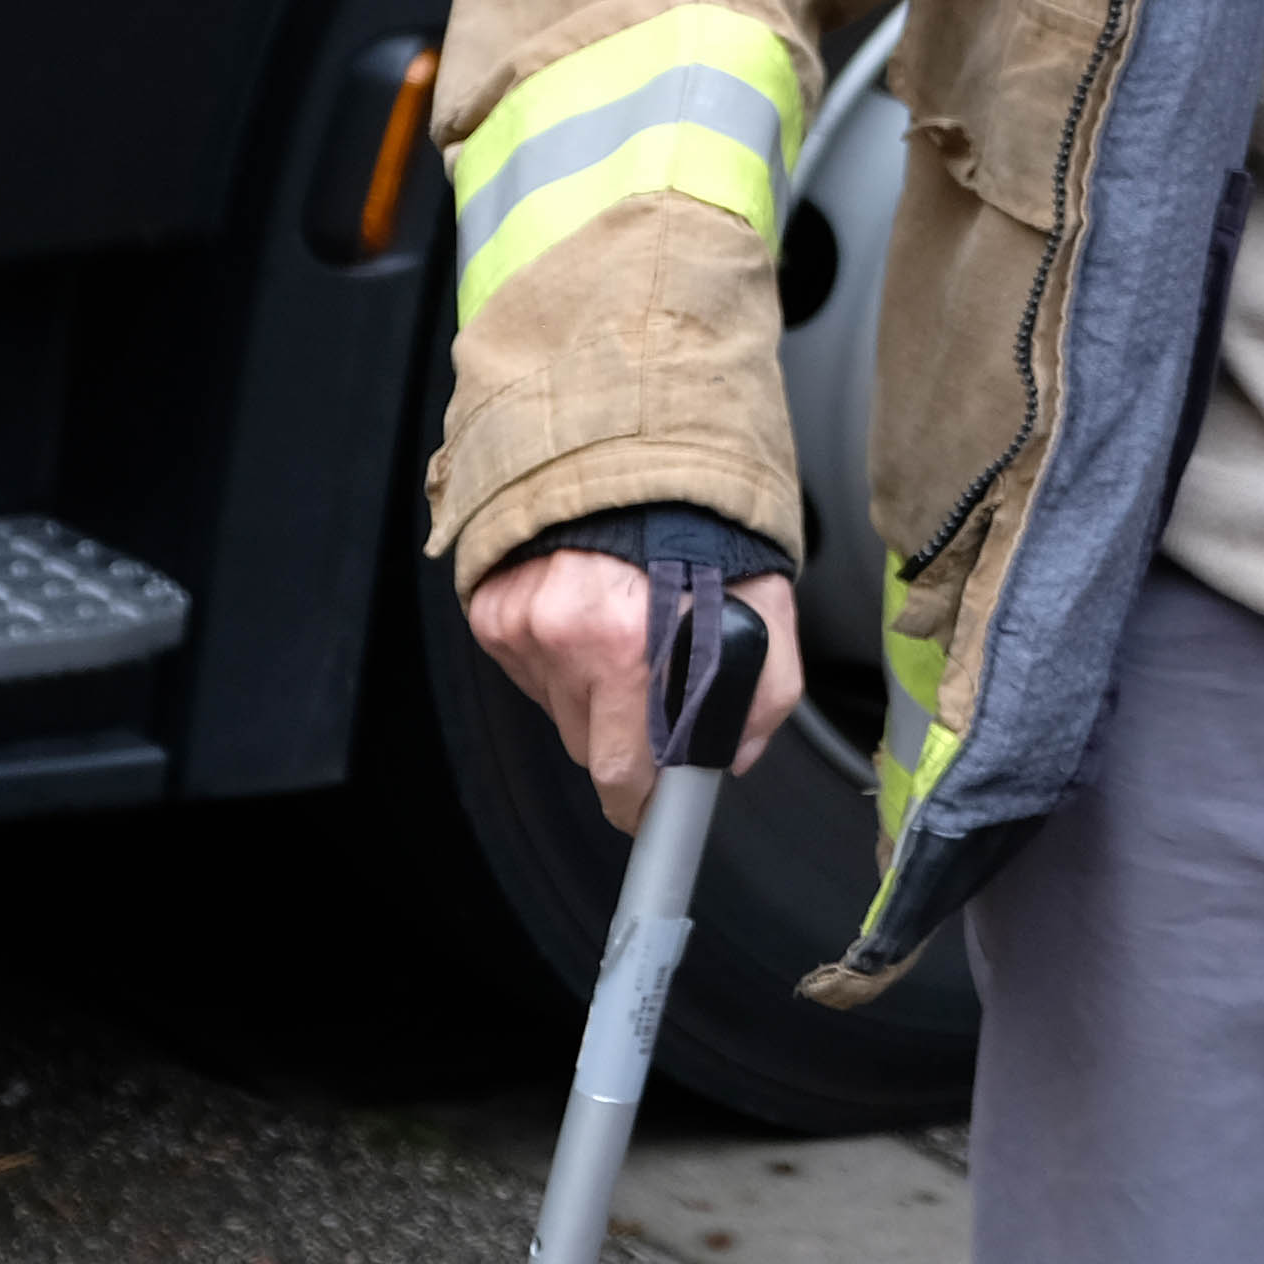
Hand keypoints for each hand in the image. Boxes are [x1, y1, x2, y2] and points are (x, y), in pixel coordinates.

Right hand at [465, 552, 806, 830]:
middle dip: (622, 734)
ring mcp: (523, 618)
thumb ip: (763, 701)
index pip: (619, 770)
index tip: (646, 809)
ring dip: (588, 689)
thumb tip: (731, 758)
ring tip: (624, 629)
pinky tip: (589, 610)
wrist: (645, 454)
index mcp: (628, 645)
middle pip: (587, 743)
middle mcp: (566, 633)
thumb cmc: (707, 529)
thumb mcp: (767, 613)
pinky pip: (527, 666)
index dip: (638, 798)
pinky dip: (557, 654)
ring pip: (556, 706)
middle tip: (652, 684)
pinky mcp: (495, 604)